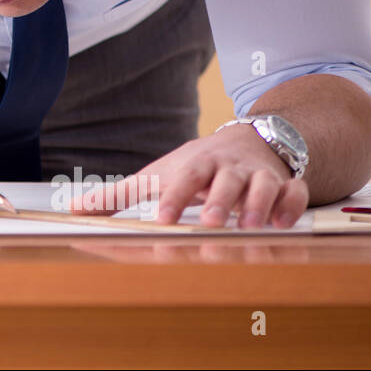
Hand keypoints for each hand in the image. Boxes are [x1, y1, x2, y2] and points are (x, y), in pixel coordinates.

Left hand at [69, 124, 308, 228]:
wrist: (245, 142)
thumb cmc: (193, 167)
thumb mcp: (157, 174)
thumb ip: (119, 196)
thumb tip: (75, 211)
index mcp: (195, 164)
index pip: (183, 177)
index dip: (175, 196)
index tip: (163, 219)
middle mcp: (228, 167)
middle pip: (226, 180)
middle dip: (220, 201)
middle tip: (211, 223)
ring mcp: (259, 175)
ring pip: (262, 185)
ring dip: (257, 205)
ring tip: (248, 227)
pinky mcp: (285, 185)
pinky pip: (295, 192)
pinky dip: (291, 205)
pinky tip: (282, 224)